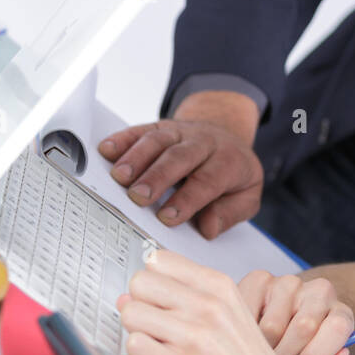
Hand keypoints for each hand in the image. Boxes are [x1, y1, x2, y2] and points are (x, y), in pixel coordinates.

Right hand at [98, 92, 261, 238]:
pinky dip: (122, 139)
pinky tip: (107, 150)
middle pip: (180, 157)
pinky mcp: (161, 127)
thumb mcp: (247, 195)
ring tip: (119, 178)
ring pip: (158, 140)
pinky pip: (141, 129)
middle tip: (138, 197)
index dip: (188, 199)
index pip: (208, 180)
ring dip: (136, 157)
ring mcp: (180, 132)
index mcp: (229, 161)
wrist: (226, 132)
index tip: (167, 218)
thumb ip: (230, 213)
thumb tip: (208, 227)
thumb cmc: (232, 172)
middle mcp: (204, 142)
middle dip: (157, 177)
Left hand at [118, 249, 332, 354]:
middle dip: (141, 303)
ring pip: (132, 313)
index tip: (157, 296)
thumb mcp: (227, 313)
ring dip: (139, 330)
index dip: (152, 280)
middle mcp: (209, 306)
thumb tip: (125, 298)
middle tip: (157, 323)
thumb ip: (179, 298)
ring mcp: (197, 336)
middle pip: (139, 283)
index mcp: (220, 286)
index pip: (158, 260)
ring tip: (160, 344)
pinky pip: (135, 346)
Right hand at [236, 270, 354, 354]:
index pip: (336, 328)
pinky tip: (247, 338)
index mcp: (340, 313)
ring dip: (262, 349)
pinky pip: (247, 311)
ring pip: (272, 326)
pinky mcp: (261, 280)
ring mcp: (290, 283)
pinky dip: (244, 332)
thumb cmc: (304, 349)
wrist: (280, 323)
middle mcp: (319, 292)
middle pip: (303, 328)